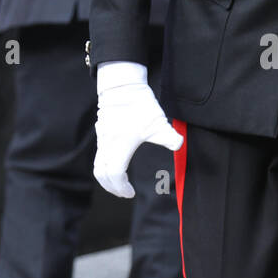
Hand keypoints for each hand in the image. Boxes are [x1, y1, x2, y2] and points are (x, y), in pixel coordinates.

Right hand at [94, 62, 182, 198]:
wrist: (122, 85)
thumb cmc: (138, 104)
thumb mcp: (157, 122)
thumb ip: (169, 136)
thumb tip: (179, 145)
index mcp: (119, 146)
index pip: (114, 175)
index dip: (121, 187)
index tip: (130, 193)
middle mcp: (107, 145)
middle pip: (101, 174)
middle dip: (111, 187)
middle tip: (124, 192)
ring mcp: (102, 138)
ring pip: (98, 165)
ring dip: (106, 177)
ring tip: (120, 182)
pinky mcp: (102, 133)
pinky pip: (99, 155)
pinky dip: (105, 166)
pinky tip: (117, 164)